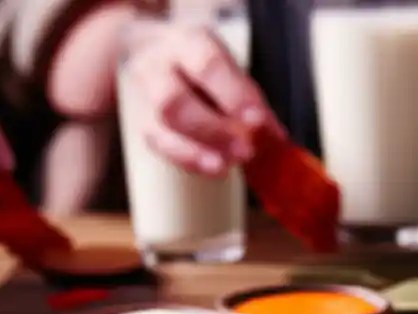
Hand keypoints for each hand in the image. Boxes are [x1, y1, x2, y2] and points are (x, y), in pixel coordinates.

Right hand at [121, 24, 280, 175]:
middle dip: (213, 131)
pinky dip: (189, 160)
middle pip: (174, 101)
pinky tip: (214, 167)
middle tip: (246, 151)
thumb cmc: (203, 63)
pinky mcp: (143, 123)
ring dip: (197, 152)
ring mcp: (144, 96)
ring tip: (227, 166)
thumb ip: (251, 100)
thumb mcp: (230, 67)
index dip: (234, 95)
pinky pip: (161, 147)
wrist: (156, 51)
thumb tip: (274, 137)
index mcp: (188, 42)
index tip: (258, 121)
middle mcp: (158, 66)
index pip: (209, 66)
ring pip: (159, 129)